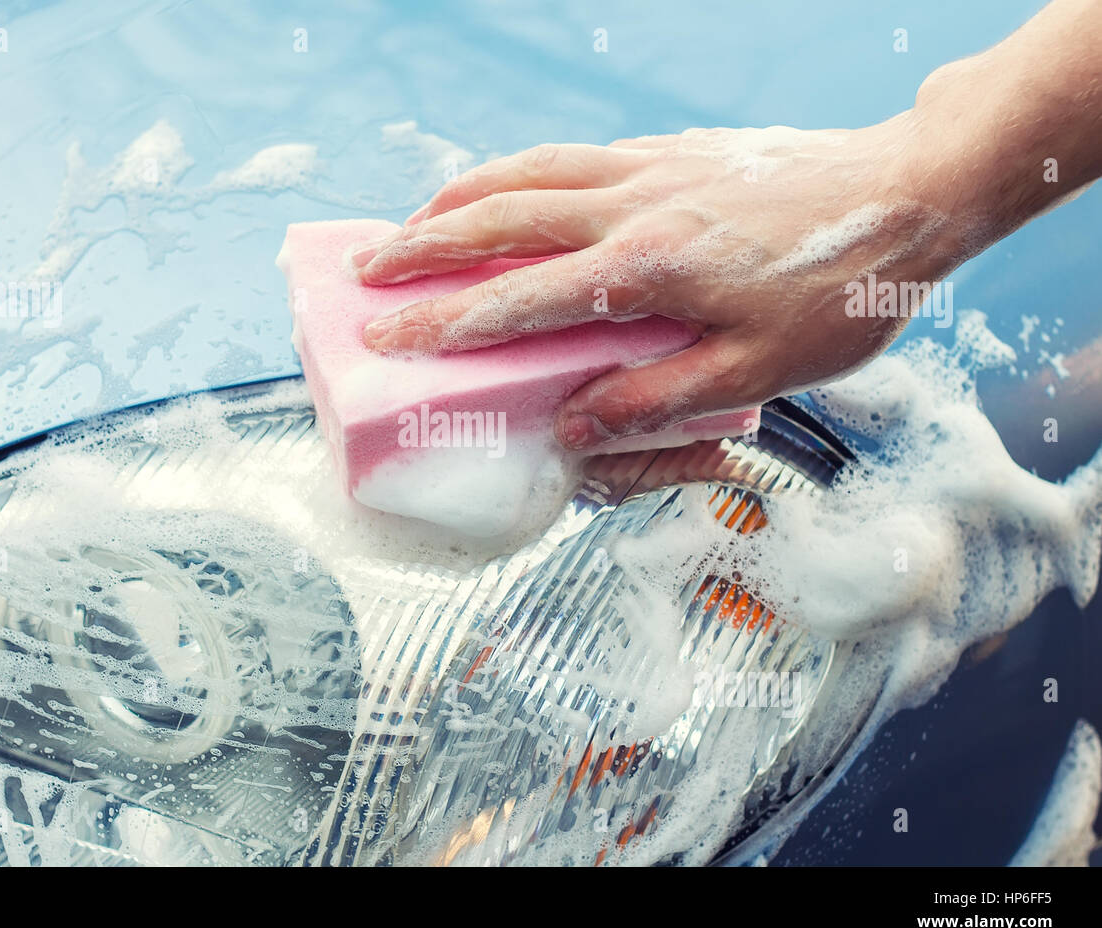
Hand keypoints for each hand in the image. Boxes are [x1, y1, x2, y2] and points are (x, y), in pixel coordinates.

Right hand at [353, 118, 964, 448]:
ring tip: (411, 223)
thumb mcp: (761, 369)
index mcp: (646, 269)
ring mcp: (649, 167)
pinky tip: (505, 190)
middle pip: (498, 218)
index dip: (445, 322)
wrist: (913, 191)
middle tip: (365, 270)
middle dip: (421, 246)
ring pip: (525, 172)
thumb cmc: (842, 290)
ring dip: (457, 198)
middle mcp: (632, 206)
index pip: (518, 299)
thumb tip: (574, 425)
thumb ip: (659, 397)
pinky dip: (514, 173)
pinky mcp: (671, 150)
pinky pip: (568, 155)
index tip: (387, 336)